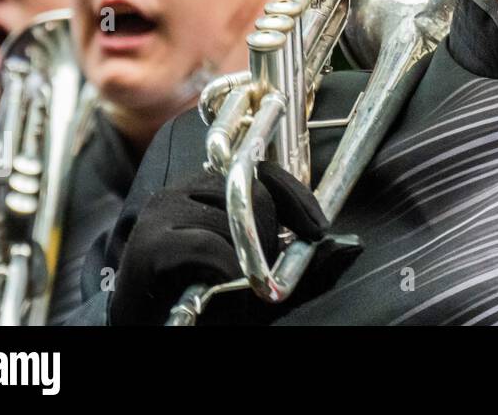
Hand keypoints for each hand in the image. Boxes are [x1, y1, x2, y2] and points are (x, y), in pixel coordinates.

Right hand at [109, 161, 357, 324]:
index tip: (319, 228)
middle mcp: (181, 192)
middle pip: (250, 195)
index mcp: (206, 190)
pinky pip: (207, 246)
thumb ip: (301, 264)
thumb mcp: (259, 278)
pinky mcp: (147, 244)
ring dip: (244, 260)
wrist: (146, 325)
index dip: (296, 196)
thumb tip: (351, 246)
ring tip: (232, 284)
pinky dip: (224, 269)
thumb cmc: (201, 302)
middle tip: (263, 273)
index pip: (261, 172)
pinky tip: (219, 286)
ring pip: (230, 221)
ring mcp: (162, 213)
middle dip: (270, 237)